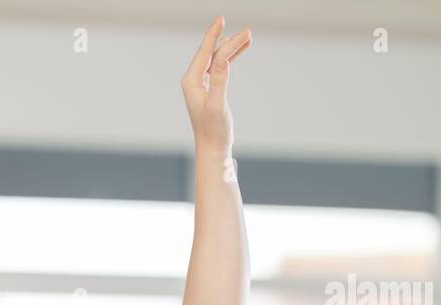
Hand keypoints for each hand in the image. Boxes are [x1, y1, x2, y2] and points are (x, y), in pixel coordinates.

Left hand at [181, 16, 252, 154]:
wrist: (213, 147)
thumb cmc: (213, 130)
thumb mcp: (217, 104)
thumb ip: (219, 80)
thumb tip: (222, 58)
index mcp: (191, 82)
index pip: (204, 53)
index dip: (213, 35)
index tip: (221, 19)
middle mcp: (194, 81)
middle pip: (213, 54)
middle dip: (229, 41)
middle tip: (248, 31)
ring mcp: (201, 85)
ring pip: (218, 59)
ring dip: (232, 48)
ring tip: (248, 36)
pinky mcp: (210, 89)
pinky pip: (221, 68)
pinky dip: (231, 58)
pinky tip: (241, 49)